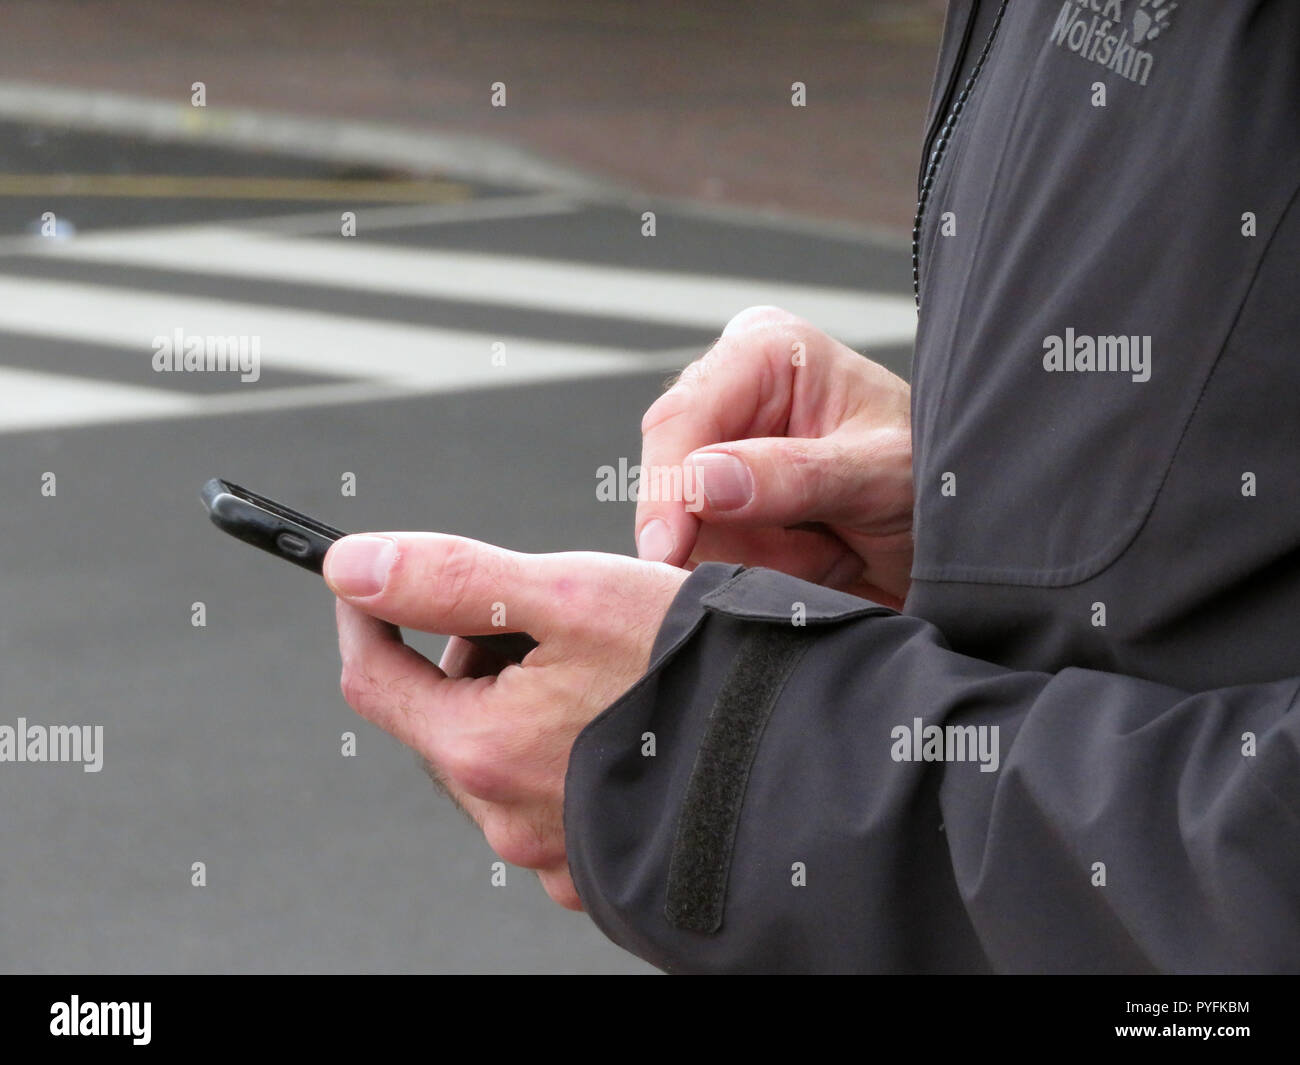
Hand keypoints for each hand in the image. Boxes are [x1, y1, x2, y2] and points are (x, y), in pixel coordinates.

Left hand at [324, 532, 687, 909]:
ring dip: (521, 703)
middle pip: (443, 718)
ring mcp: (556, 853)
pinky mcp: (601, 865)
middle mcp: (509, 817)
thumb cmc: (702, 676)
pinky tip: (624, 721)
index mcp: (485, 748)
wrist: (807, 760)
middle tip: (540, 619)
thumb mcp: (571, 596)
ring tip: (600, 668)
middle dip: (470, 658)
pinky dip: (564, 751)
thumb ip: (451, 577)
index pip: (376, 681)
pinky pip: (550, 797)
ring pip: (499, 757)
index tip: (373, 587)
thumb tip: (353, 566)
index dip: (367, 620)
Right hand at [635, 306, 912, 607]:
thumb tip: (699, 480)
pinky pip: (705, 555)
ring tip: (832, 550)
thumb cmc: (936, 479)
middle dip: (736, 531)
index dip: (667, 488)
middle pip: (670, 476)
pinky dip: (759, 573)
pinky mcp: (726, 509)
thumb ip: (792, 477)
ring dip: (758, 559)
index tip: (667, 549)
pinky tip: (815, 561)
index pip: (680, 418)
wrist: (961, 536)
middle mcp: (734, 395)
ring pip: (686, 527)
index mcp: (765, 353)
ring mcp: (725, 455)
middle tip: (819, 551)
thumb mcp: (880, 475)